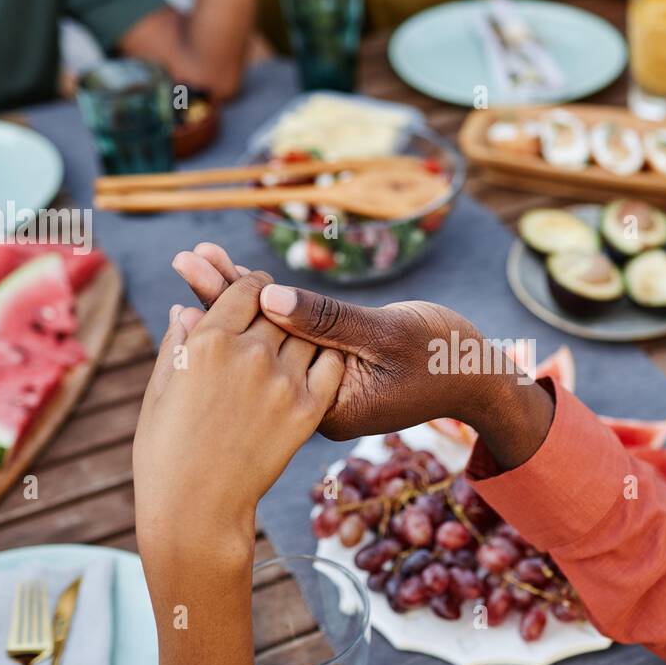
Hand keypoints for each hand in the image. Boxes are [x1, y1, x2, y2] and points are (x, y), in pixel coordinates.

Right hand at [133, 269, 343, 584]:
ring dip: (301, 333)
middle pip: (278, 309)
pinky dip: (325, 359)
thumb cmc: (165, 451)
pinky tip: (313, 366)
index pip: (246, 289)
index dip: (253, 286)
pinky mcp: (307, 410)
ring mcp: (283, 382)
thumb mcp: (160, 390)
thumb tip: (185, 309)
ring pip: (307, 334)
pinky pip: (331, 366)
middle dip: (276, 309)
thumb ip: (178, 343)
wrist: (196, 507)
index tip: (257, 293)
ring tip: (294, 343)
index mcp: (208, 341)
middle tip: (276, 317)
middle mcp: (250, 354)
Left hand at [171, 244, 552, 467]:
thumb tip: (268, 297)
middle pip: (257, 347)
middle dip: (222, 300)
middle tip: (187, 259)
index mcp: (325, 406)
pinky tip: (240, 278)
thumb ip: (328, 320)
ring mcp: (321, 386)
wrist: (477, 378)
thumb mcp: (388, 335)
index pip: (264, 356)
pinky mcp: (331, 368)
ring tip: (200, 257)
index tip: (197, 272)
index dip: (229, 310)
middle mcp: (314, 400)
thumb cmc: (443, 356)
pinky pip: (291, 337)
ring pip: (270, 339)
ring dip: (238, 298)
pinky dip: (268, 307)